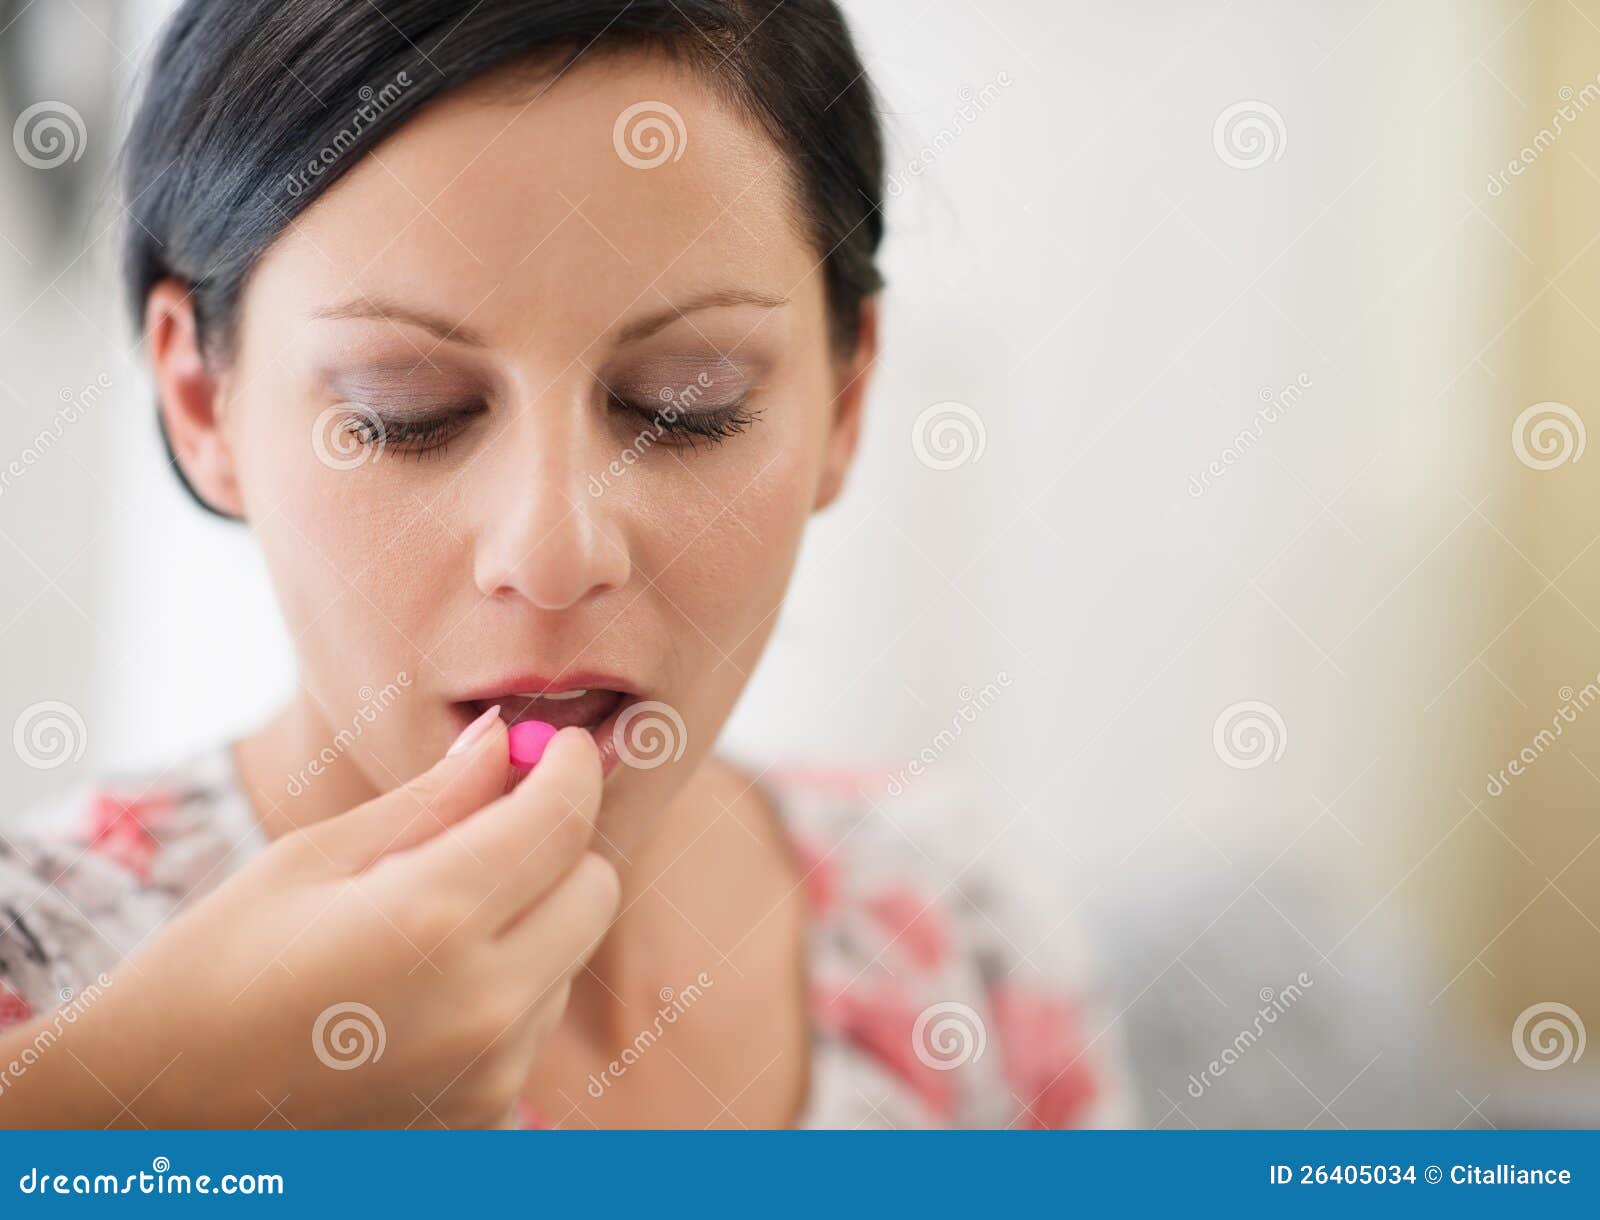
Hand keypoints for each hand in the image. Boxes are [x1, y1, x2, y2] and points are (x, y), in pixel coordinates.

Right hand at [4, 718, 617, 1128]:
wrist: (148, 1122)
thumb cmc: (210, 970)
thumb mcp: (312, 860)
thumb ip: (431, 799)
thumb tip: (503, 739)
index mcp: (431, 920)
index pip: (561, 821)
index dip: (569, 767)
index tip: (556, 745)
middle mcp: (483, 1005)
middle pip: (593, 888)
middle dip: (556, 844)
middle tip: (494, 823)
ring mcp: (490, 1076)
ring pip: (570, 957)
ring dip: (529, 921)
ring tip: (422, 926)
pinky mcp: (483, 1123)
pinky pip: (535, 1022)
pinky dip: (507, 988)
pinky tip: (421, 990)